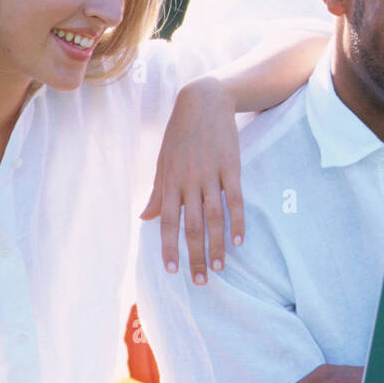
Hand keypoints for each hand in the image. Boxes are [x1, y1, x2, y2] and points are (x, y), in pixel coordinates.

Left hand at [140, 75, 244, 283]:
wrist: (203, 101)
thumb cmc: (180, 134)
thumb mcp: (163, 161)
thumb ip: (157, 192)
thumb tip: (145, 218)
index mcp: (170, 181)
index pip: (167, 221)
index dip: (169, 247)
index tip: (173, 271)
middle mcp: (189, 181)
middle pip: (193, 226)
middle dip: (196, 255)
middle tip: (200, 281)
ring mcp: (211, 174)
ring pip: (214, 217)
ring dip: (217, 245)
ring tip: (220, 267)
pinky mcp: (231, 167)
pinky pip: (235, 199)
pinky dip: (237, 221)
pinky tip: (238, 240)